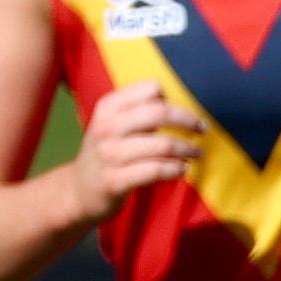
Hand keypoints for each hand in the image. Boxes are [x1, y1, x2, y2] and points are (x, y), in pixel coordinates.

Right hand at [69, 80, 200, 223]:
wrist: (78, 190)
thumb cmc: (108, 153)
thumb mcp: (113, 124)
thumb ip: (138, 110)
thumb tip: (174, 103)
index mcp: (107, 107)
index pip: (151, 90)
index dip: (174, 101)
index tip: (186, 116)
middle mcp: (106, 127)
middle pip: (159, 113)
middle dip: (188, 121)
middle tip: (202, 129)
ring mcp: (109, 155)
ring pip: (163, 144)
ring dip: (188, 149)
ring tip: (197, 154)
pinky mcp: (115, 181)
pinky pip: (156, 170)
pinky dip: (176, 169)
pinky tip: (183, 169)